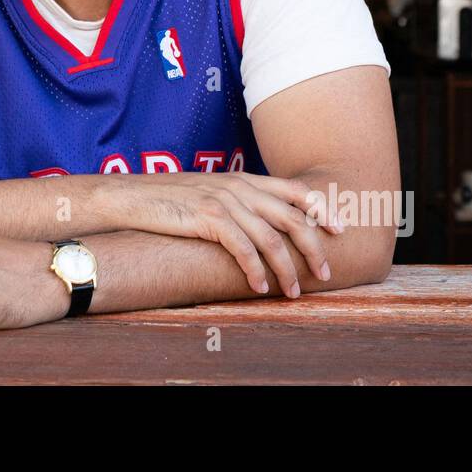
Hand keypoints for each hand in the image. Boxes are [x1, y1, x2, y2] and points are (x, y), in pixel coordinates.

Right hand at [119, 172, 342, 297]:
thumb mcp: (210, 192)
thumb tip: (262, 223)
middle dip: (314, 247)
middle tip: (325, 273)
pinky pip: (242, 248)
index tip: (339, 229)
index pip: (295, 190)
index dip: (321, 209)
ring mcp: (225, 201)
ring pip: (271, 238)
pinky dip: (255, 271)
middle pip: (292, 217)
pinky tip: (260, 288)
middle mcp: (240, 187)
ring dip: (287, 269)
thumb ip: (237, 201)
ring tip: (294, 291)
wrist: (131, 196)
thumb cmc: (169, 199)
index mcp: (244, 179)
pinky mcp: (208, 217)